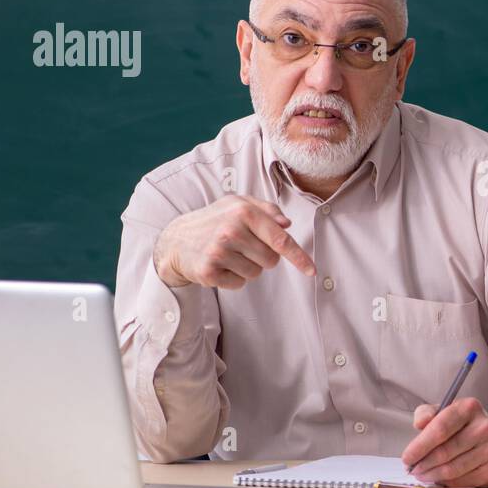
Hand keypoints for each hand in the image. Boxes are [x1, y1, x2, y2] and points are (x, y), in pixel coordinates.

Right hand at [153, 194, 316, 289]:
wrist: (176, 240)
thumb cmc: (215, 220)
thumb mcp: (238, 204)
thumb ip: (266, 210)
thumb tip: (286, 224)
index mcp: (243, 211)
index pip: (280, 239)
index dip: (299, 257)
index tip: (312, 271)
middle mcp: (231, 230)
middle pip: (271, 260)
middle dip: (262, 257)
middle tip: (242, 247)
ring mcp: (218, 252)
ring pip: (256, 274)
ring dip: (246, 268)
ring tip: (228, 254)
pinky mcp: (208, 272)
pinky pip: (239, 284)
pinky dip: (233, 278)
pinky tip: (219, 265)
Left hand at [401, 397, 487, 487]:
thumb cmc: (460, 426)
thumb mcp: (442, 412)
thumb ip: (426, 413)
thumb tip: (420, 424)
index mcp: (469, 407)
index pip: (440, 428)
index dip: (420, 446)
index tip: (407, 457)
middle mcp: (484, 427)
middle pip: (445, 452)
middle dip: (423, 463)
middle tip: (412, 469)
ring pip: (453, 469)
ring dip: (432, 475)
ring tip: (422, 474)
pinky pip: (462, 481)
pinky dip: (447, 482)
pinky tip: (440, 477)